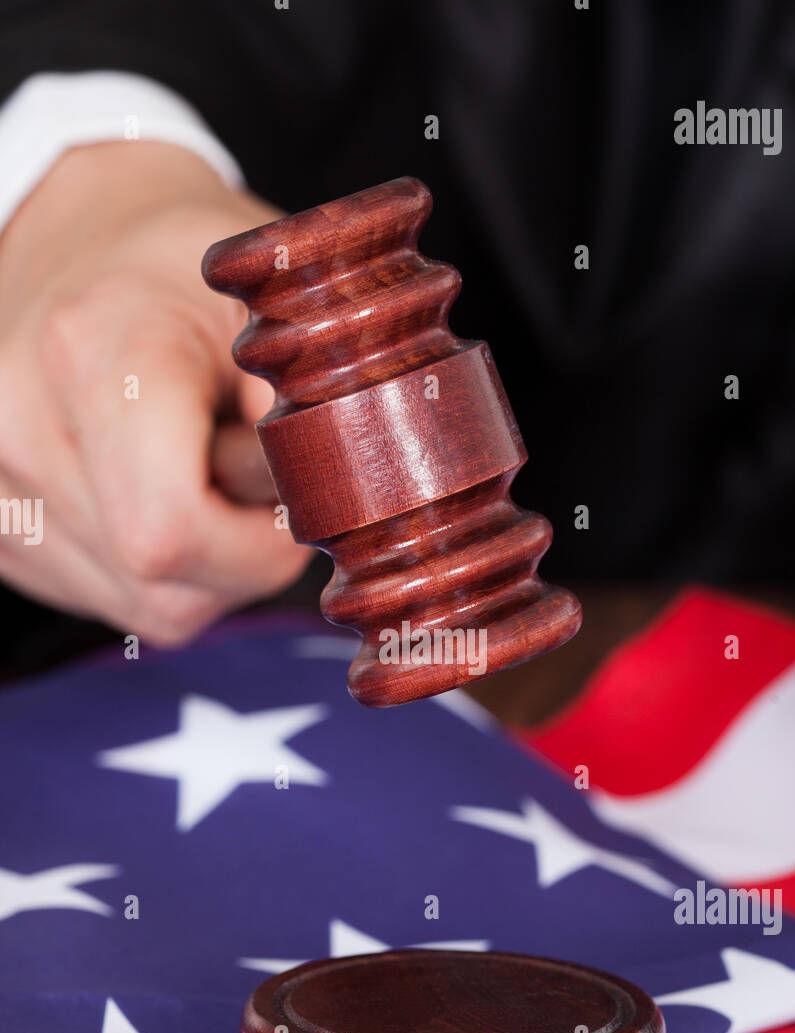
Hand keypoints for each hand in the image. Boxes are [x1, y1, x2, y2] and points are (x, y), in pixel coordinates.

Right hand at [0, 140, 311, 643]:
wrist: (76, 245)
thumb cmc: (182, 272)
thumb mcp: (269, 304)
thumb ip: (308, 405)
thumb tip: (342, 503)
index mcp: (92, 348)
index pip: (171, 528)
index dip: (254, 544)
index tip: (285, 496)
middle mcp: (24, 423)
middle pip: (163, 585)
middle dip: (239, 559)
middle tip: (252, 482)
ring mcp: (0, 484)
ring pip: (142, 607)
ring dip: (204, 569)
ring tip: (201, 478)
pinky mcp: (0, 529)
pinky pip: (109, 600)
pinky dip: (158, 573)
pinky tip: (159, 497)